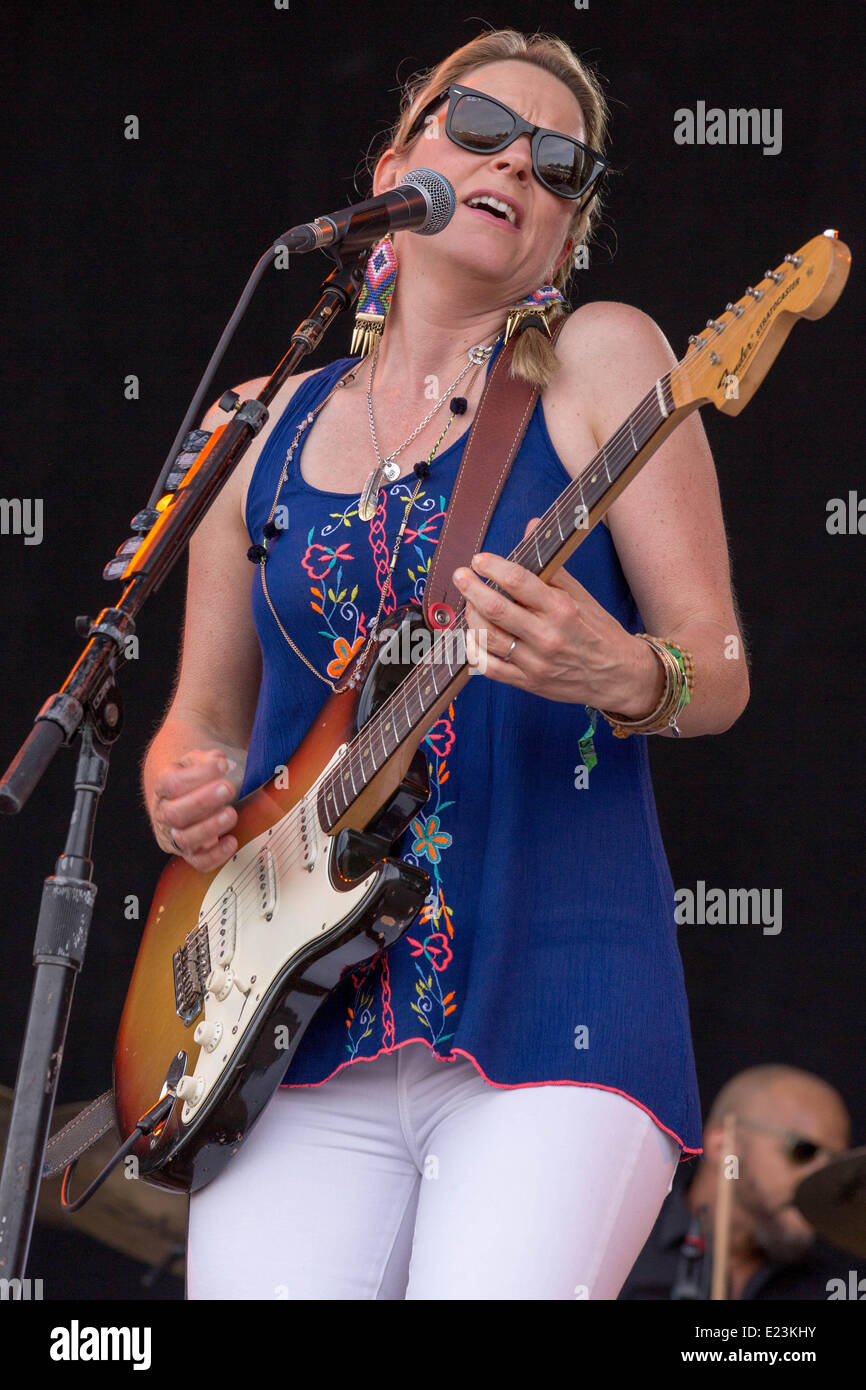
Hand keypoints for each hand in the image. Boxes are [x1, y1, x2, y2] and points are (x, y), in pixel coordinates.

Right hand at [152, 748, 239, 870]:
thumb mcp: (196, 762)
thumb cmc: (194, 778)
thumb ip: (206, 759)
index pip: (171, 783)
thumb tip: (219, 760)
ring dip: (210, 828)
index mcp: (162, 788)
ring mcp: (175, 837)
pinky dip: (216, 856)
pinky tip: (231, 841)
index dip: (198, 774)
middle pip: (174, 814)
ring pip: (185, 840)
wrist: (186, 796)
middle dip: (203, 802)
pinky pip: (199, 862)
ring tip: (231, 814)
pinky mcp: (191, 853)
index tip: (223, 765)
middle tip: (227, 789)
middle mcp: (164, 814)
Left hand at [452, 518, 664, 710]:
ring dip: (471, 616)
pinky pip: (490, 668)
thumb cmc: (597, 630)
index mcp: (561, 609)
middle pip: (495, 609)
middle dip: (471, 588)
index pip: (518, 581)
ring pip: (488, 637)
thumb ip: (551, 565)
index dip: (493, 567)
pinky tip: (473, 636)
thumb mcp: (579, 594)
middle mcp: (547, 635)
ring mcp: (536, 662)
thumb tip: (532, 526)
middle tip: (461, 575)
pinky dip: (475, 651)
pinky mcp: (529, 682)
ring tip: (469, 603)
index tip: (480, 560)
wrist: (618, 674)